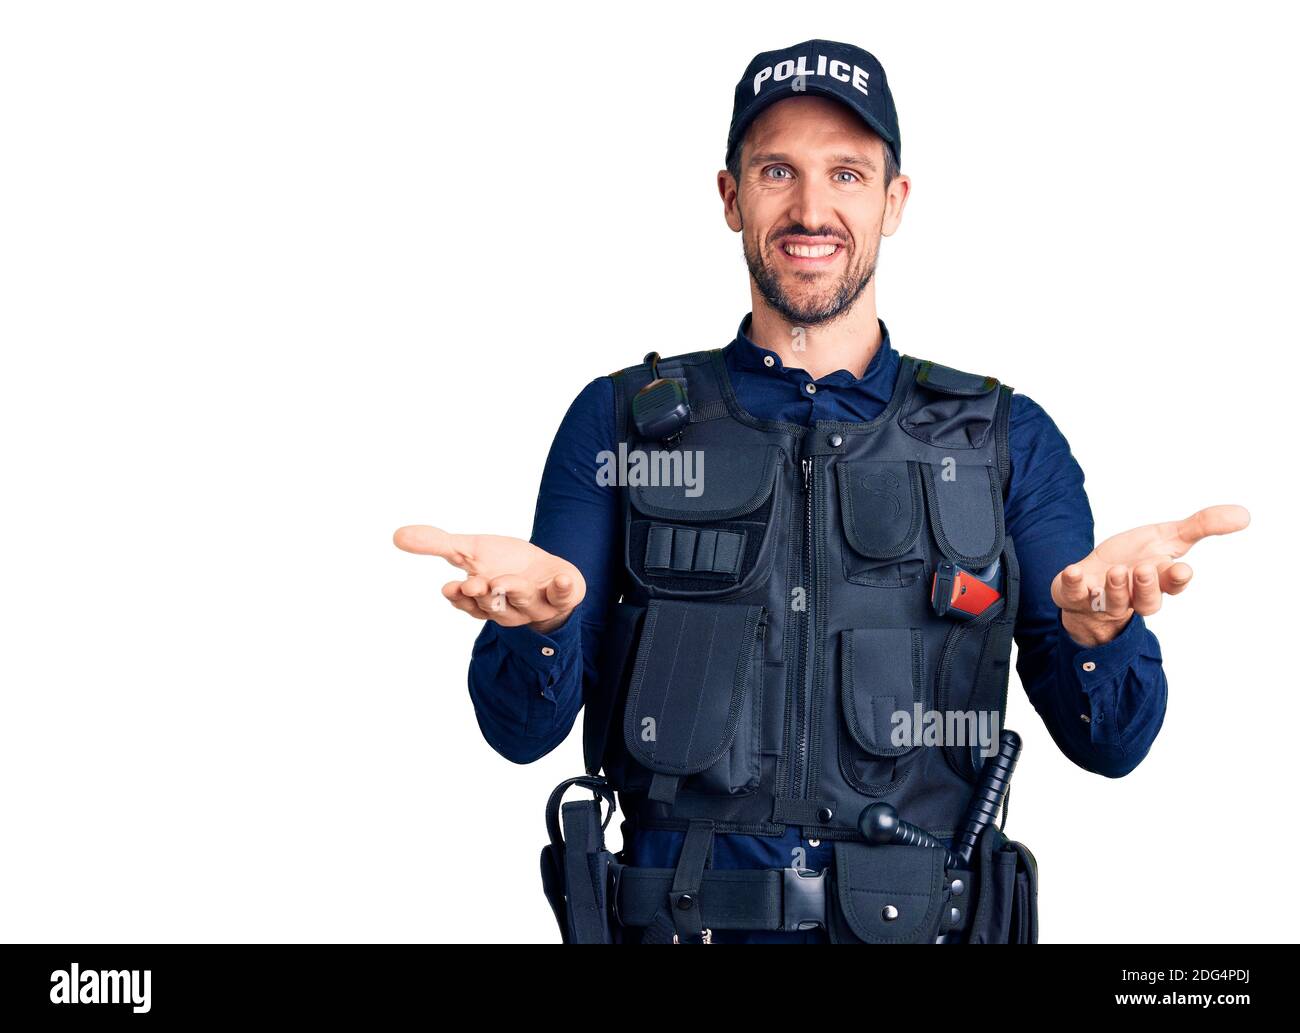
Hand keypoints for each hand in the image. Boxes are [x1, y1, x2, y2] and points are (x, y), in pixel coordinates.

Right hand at [393, 525, 585, 633]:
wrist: (543, 574)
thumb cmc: (502, 564)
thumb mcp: (469, 549)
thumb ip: (436, 544)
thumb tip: (396, 535)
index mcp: (483, 599)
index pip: (468, 604)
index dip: (460, 598)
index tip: (452, 588)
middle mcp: (508, 606)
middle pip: (495, 607)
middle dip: (485, 597)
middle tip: (476, 585)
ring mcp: (536, 602)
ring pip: (524, 602)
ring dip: (515, 592)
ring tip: (506, 582)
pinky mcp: (562, 595)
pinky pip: (565, 596)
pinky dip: (564, 589)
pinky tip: (562, 579)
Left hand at [1051, 504, 1249, 646]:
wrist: (1094, 578)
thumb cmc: (1134, 557)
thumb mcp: (1167, 538)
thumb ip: (1201, 526)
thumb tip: (1244, 515)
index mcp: (1158, 580)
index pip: (1172, 585)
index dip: (1176, 579)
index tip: (1181, 569)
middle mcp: (1133, 595)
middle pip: (1146, 601)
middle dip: (1147, 586)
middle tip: (1144, 569)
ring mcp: (1103, 599)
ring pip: (1114, 602)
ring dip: (1116, 587)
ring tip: (1116, 571)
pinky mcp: (1075, 596)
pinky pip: (1073, 594)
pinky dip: (1073, 584)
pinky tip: (1074, 572)